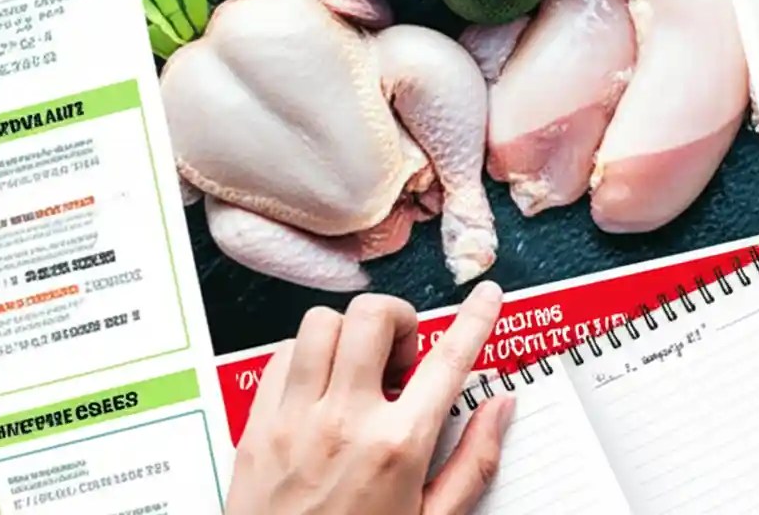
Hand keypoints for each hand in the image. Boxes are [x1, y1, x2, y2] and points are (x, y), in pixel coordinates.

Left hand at [225, 282, 513, 514]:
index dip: (475, 319)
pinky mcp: (258, 425)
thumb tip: (500, 407)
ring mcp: (295, 419)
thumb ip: (473, 461)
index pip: (447, 361)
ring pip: (320, 324)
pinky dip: (307, 358)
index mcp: (398, 447)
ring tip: (359, 370)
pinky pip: (281, 356)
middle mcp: (345, 422)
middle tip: (402, 358)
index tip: (486, 296)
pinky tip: (322, 388)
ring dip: (348, 335)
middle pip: (372, 316)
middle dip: (398, 320)